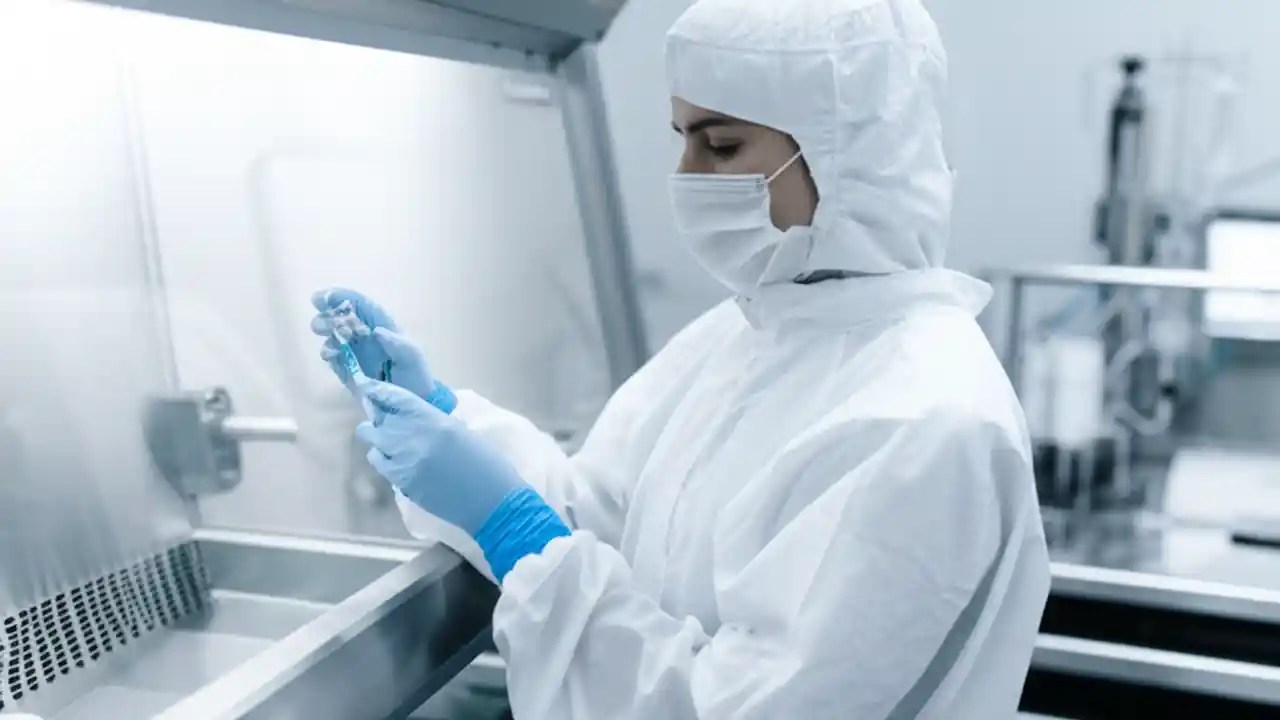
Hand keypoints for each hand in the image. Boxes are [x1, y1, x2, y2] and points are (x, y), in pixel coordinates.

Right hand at [311, 288, 454, 411]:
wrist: (410, 403)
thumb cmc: (415, 375)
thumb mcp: (412, 358)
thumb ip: (398, 344)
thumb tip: (377, 331)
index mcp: (382, 326)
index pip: (361, 305)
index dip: (342, 296)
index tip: (326, 296)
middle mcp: (365, 335)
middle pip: (341, 317)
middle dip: (328, 313)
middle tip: (321, 321)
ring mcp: (354, 352)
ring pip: (333, 335)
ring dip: (326, 331)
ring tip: (324, 334)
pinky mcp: (346, 369)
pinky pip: (333, 357)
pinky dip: (328, 353)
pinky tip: (330, 354)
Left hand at [355, 377, 522, 535]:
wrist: (490, 500)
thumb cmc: (486, 463)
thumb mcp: (460, 431)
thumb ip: (431, 421)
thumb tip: (411, 418)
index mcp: (432, 419)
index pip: (394, 398)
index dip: (376, 390)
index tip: (365, 385)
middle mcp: (412, 436)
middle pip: (378, 420)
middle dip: (378, 419)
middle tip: (385, 422)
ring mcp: (403, 460)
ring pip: (373, 442)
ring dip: (380, 440)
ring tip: (394, 445)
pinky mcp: (400, 482)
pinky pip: (379, 463)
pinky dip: (383, 459)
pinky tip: (396, 463)